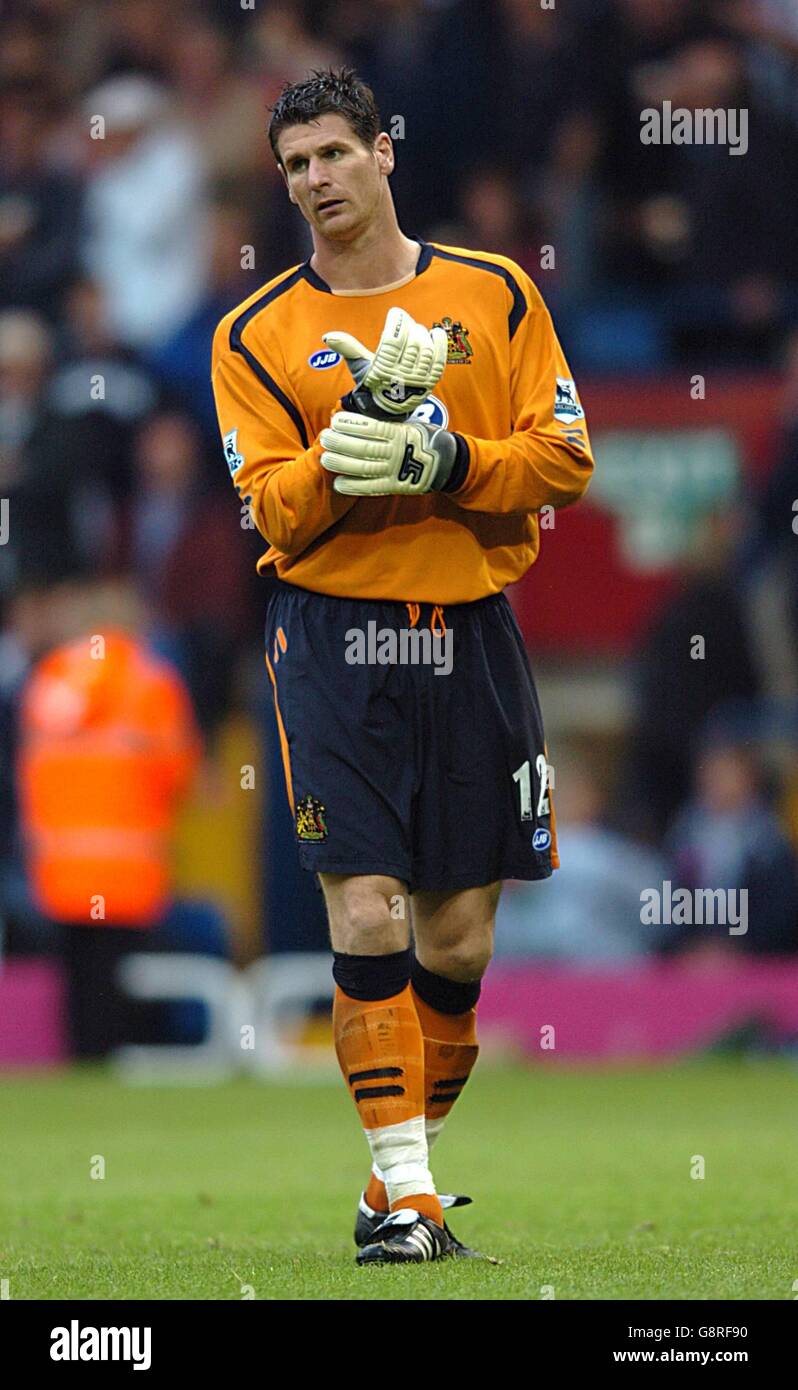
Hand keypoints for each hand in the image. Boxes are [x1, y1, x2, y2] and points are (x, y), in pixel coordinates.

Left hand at [320, 410, 457, 494]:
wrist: (445, 462)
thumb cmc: (420, 438)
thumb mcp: (407, 424)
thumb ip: (385, 422)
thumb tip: (356, 415)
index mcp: (398, 432)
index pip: (370, 427)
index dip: (350, 424)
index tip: (335, 421)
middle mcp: (396, 451)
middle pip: (362, 447)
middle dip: (340, 443)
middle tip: (325, 438)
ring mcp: (395, 470)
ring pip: (363, 467)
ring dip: (341, 463)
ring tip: (326, 458)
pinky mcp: (394, 487)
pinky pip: (370, 488)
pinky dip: (353, 486)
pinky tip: (338, 483)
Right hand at [322, 307, 447, 415]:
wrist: (387, 411)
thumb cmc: (372, 383)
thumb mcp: (358, 366)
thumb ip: (347, 347)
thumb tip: (328, 337)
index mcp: (381, 369)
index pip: (393, 339)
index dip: (396, 321)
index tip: (396, 313)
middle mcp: (400, 376)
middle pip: (411, 341)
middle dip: (409, 326)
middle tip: (405, 323)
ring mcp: (417, 380)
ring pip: (425, 349)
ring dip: (422, 334)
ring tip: (416, 330)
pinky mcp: (431, 383)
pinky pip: (439, 360)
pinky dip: (440, 344)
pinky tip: (437, 333)